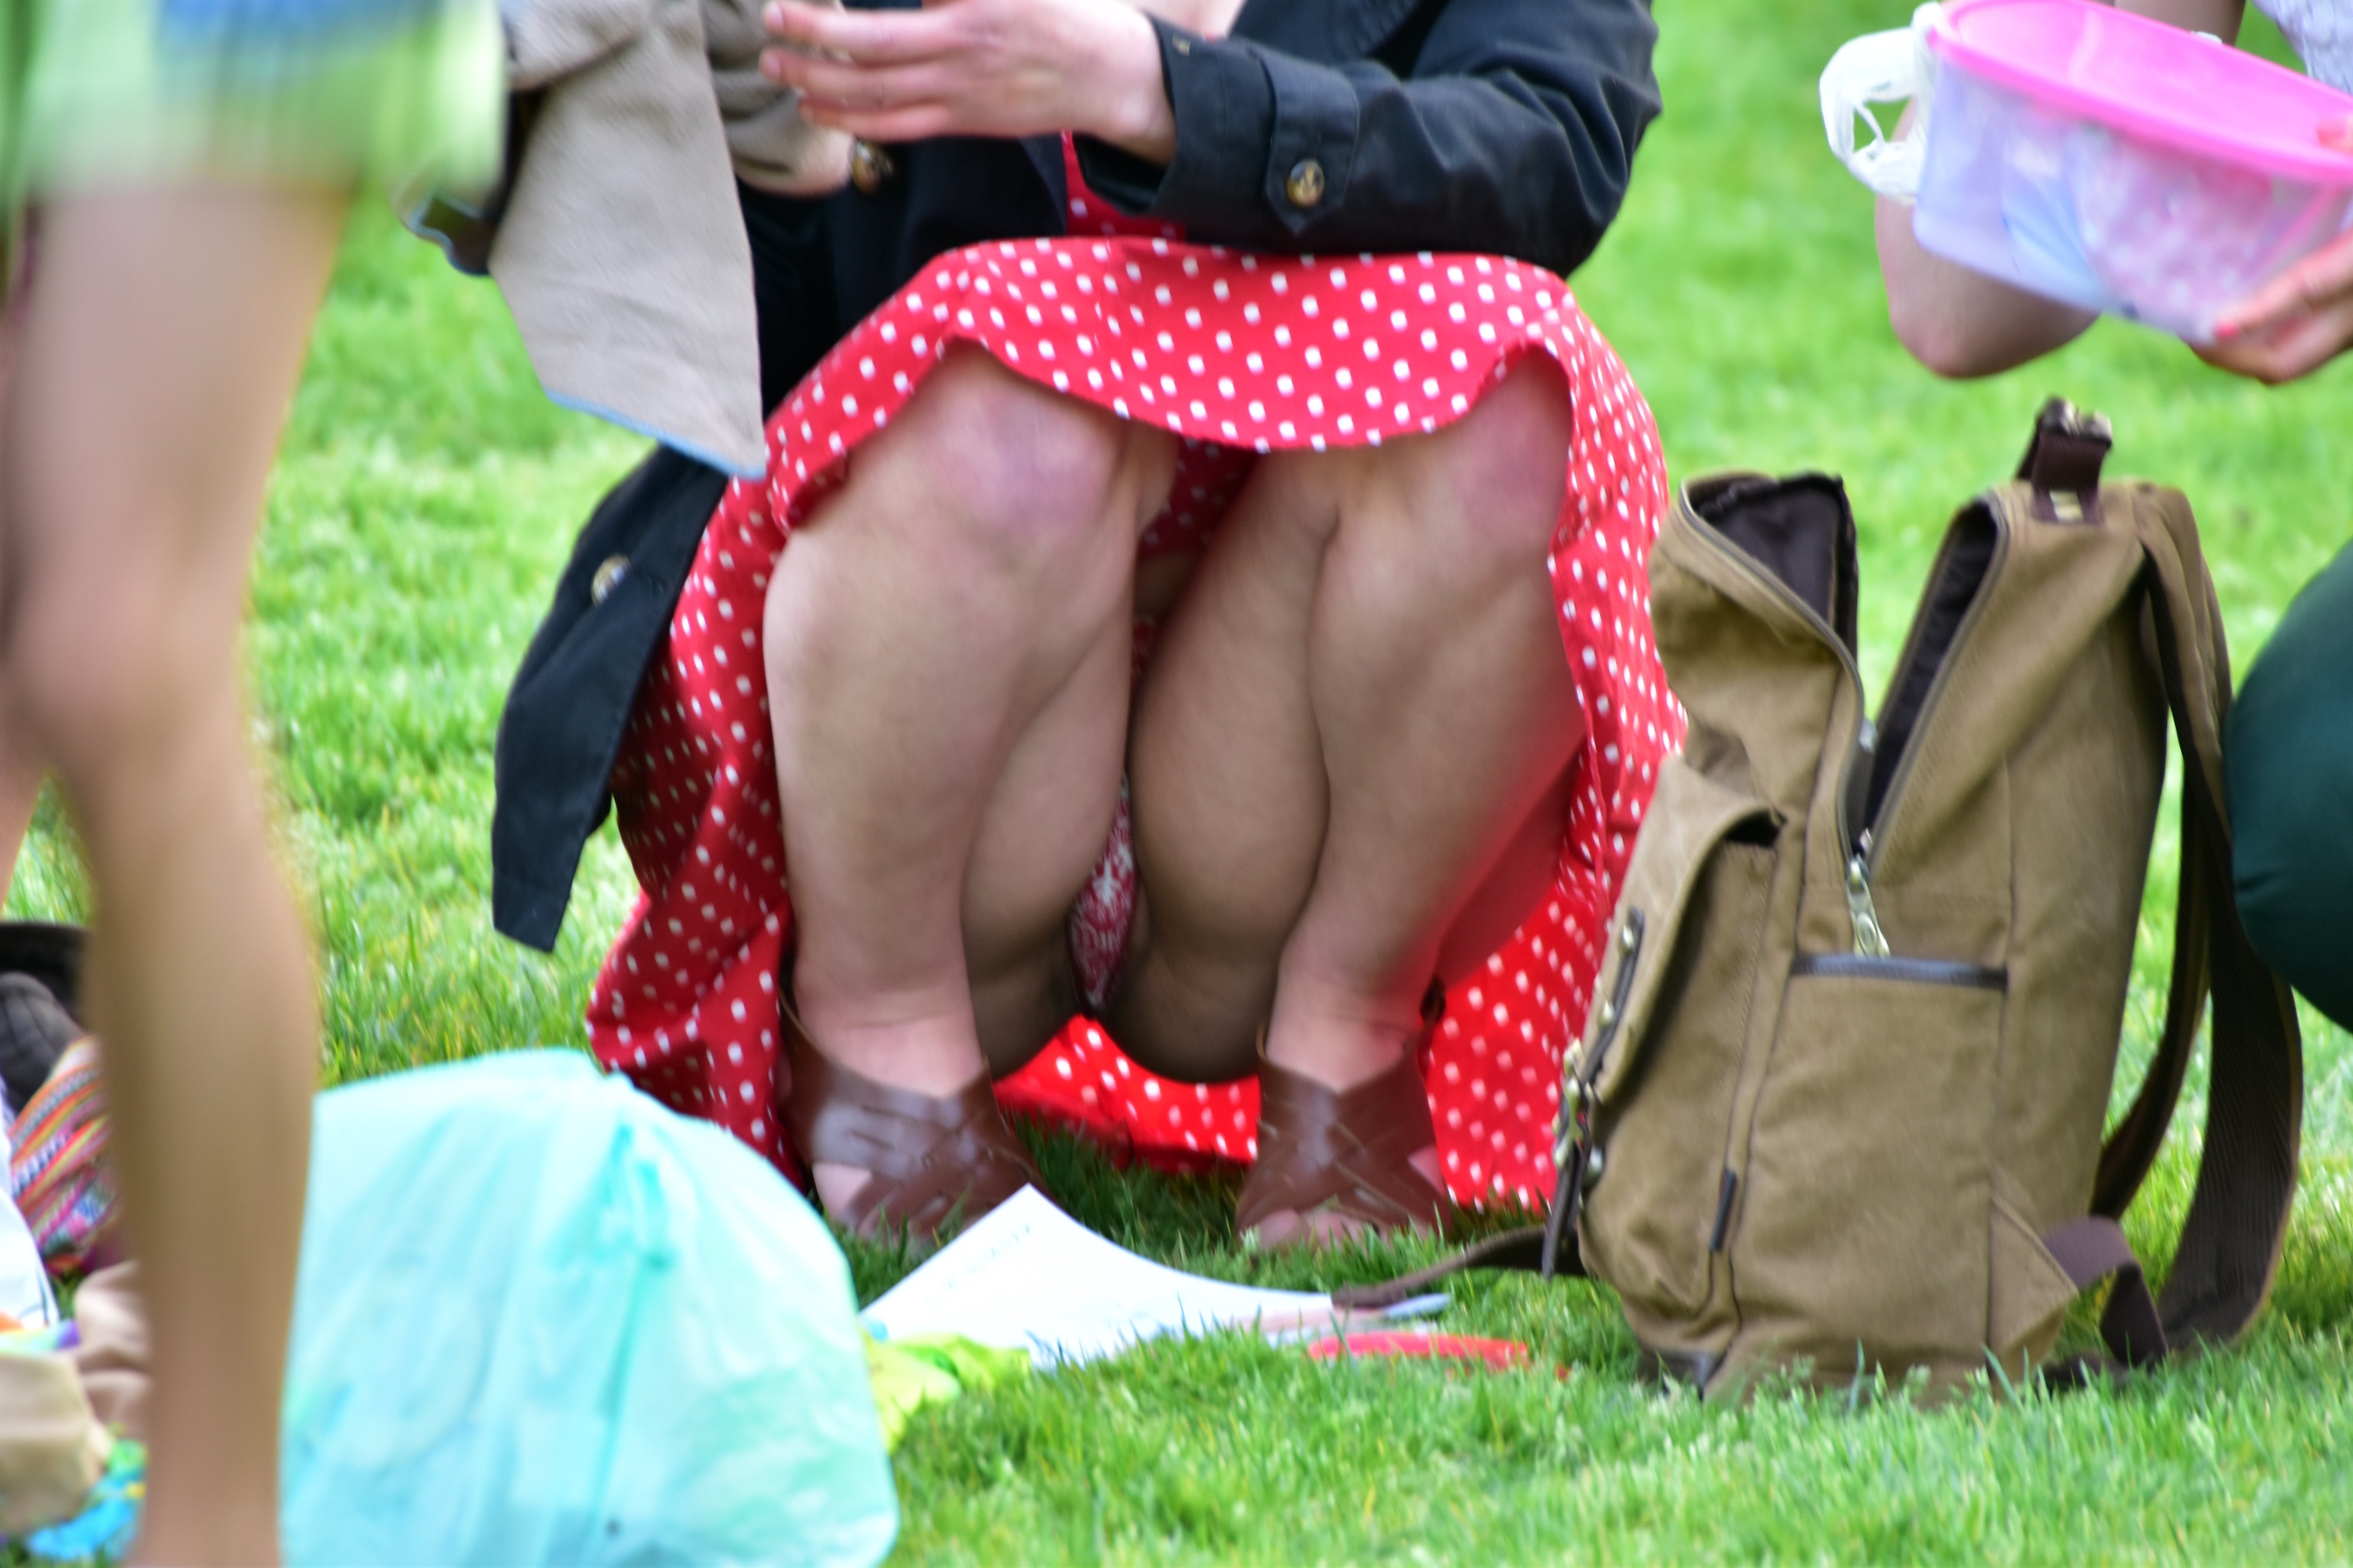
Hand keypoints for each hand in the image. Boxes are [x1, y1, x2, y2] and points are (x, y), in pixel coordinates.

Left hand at [761, 0, 1176, 161]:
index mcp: (975, 4)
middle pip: (873, 45)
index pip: (901, 5)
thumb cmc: (1062, 11)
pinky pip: (896, 126)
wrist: (1111, 75)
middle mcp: (964, 48)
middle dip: (814, 33)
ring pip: (876, 93)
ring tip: (776, 67)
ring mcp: (962, 91)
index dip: (844, 11)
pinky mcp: (963, 121)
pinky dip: (850, 119)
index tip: (799, 1)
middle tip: (771, 20)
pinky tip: (814, 107)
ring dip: (819, 82)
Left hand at [2199, 116, 2352, 384]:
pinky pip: (2301, 350)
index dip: (2260, 312)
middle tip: (2188, 333)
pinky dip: (2264, 342)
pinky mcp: (2348, 328)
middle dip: (2231, 358)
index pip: (2309, 289)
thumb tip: (2322, 133)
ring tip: (2198, 327)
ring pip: (2290, 362)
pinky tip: (2233, 316)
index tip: (2216, 328)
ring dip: (2242, 355)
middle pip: (2285, 360)